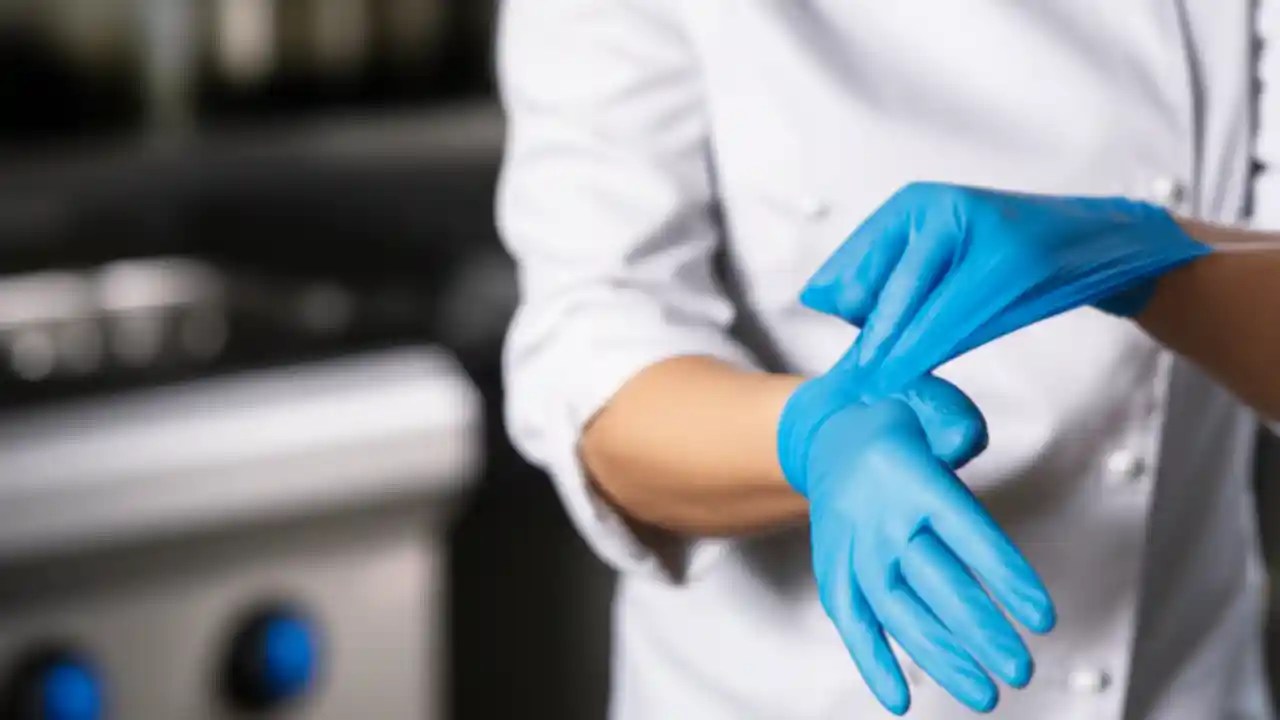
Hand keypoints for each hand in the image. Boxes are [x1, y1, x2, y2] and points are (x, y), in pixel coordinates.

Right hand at [778, 366, 1054, 714]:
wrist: (824, 433)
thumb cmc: (895, 421)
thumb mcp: (926, 400)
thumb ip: (954, 422)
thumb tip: (965, 443)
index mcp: (907, 474)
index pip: (964, 532)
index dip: (1004, 576)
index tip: (1041, 620)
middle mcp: (877, 516)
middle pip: (932, 582)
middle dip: (979, 632)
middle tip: (1019, 670)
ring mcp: (851, 547)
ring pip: (894, 611)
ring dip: (938, 656)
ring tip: (982, 693)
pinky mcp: (833, 569)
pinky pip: (849, 620)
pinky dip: (870, 661)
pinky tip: (900, 699)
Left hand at [800, 182, 1209, 392]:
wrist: (1097, 241)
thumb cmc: (1010, 262)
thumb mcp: (945, 260)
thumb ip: (890, 278)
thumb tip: (821, 301)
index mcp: (912, 203)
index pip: (852, 265)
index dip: (839, 312)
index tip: (836, 355)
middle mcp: (936, 206)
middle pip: (878, 286)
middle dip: (865, 342)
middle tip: (847, 387)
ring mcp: (975, 227)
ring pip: (914, 304)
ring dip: (889, 353)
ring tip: (870, 390)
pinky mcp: (1011, 257)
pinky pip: (953, 313)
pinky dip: (924, 349)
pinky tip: (905, 374)